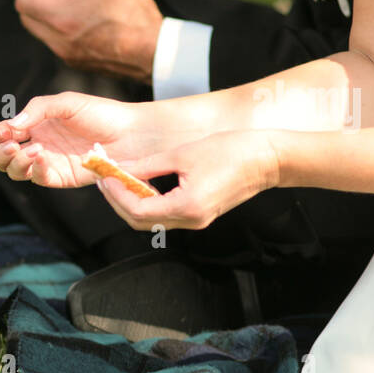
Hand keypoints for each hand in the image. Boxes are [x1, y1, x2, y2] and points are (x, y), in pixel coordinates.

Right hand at [0, 91, 155, 187]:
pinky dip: (34, 170)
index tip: (5, 131)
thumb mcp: (68, 103)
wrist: (132, 134)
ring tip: (32, 149)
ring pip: (18, 171)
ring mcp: (51, 162)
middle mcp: (41, 144)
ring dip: (16, 162)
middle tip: (12, 145)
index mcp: (38, 125)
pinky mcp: (63, 178)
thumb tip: (11, 126)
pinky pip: (39, 179)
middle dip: (2, 153)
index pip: (7, 133)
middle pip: (5, 157)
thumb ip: (38, 109)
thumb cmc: (103, 114)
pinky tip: (42, 157)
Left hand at [14, 0, 162, 83]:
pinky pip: (56, 41)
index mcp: (63, 19)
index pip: (24, 1)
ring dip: (46, 11)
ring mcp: (66, 55)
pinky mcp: (76, 62)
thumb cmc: (135, 15)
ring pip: (41, 30)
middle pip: (27, 17)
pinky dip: (58, 24)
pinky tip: (79, 13)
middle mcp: (58, 41)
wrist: (154, 54)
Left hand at [95, 130, 281, 230]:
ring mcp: (196, 221)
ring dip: (131, 202)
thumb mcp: (182, 154)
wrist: (268, 159)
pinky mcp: (200, 215)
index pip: (136, 210)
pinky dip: (148, 202)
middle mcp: (190, 221)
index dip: (115, 194)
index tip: (105, 175)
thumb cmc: (232, 151)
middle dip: (117, 201)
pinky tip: (141, 183)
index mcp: (186, 207)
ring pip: (151, 221)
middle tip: (106, 178)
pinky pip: (165, 215)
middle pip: (139, 221)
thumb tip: (121, 169)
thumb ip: (148, 165)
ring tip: (119, 179)